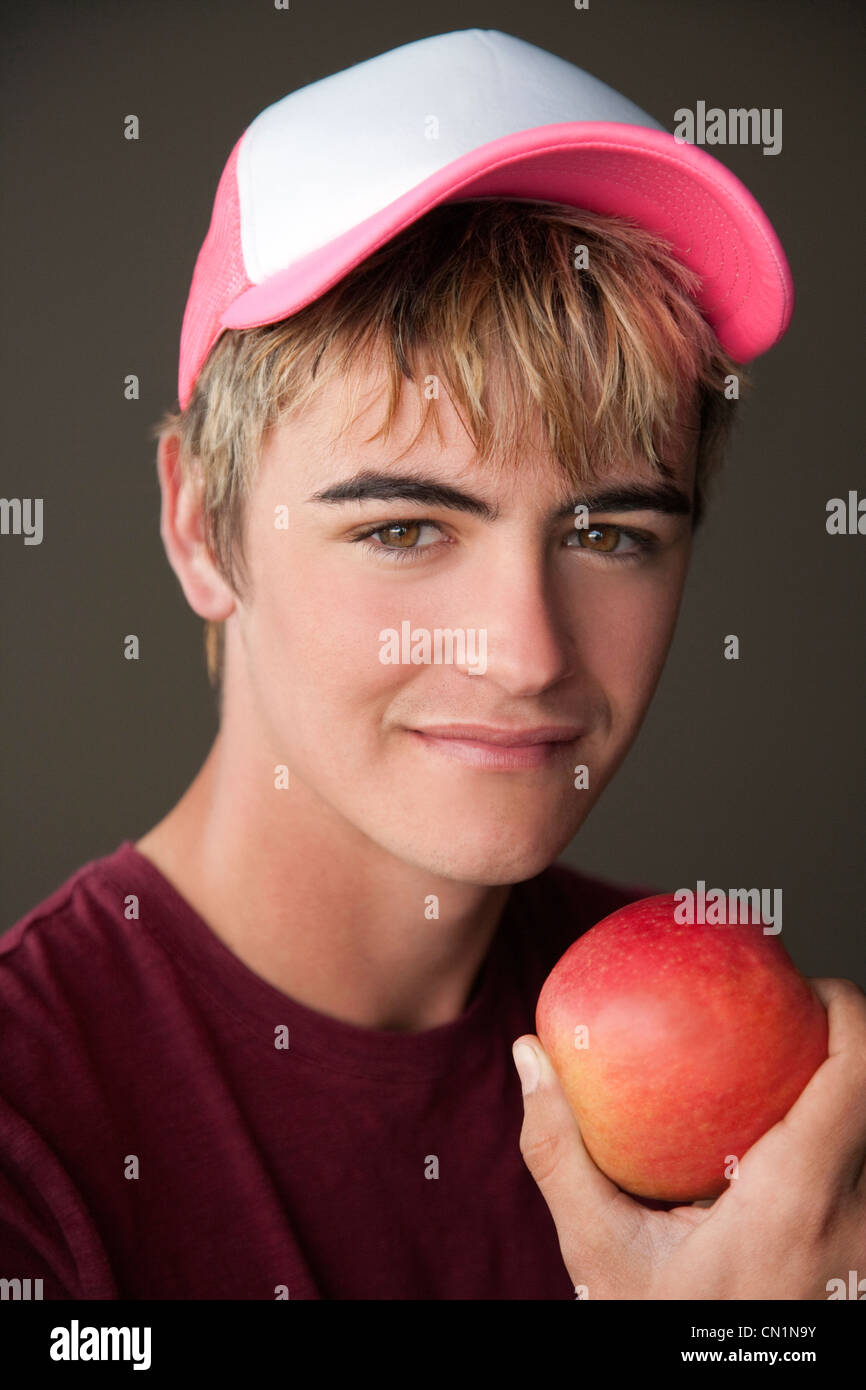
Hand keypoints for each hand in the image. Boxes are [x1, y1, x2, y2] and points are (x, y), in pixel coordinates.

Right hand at [513, 977, 865, 1298]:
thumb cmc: (666, 1332)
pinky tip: (794, 1134)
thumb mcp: (601, 1253)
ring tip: (795, 1064)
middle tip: (792, 1013)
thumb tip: (529, 1055)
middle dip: (847, 1035)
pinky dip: (844, 1131)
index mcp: (800, 1200)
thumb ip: (560, 1149)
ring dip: (849, 1085)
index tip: (800, 983)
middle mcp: (860, 1218)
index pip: (859, 1068)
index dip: (847, 1005)